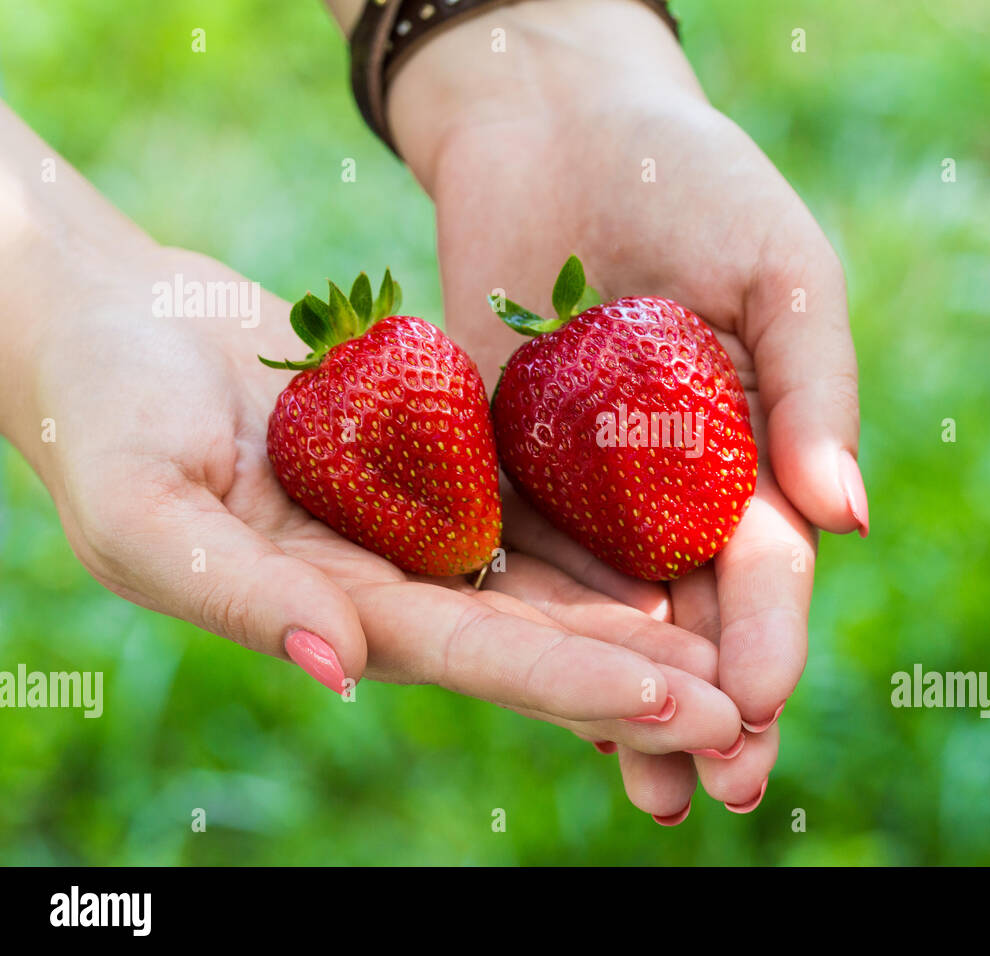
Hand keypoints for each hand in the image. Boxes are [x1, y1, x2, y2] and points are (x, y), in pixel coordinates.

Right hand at [0, 233, 743, 793]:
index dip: (580, 687)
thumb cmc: (102, 421)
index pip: (481, 659)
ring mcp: (418, 529)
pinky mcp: (433, 465)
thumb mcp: (146, 514)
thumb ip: (240, 595)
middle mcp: (393, 585)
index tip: (680, 707)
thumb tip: (338, 669)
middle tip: (744, 703)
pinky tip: (674, 538)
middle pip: (538, 639)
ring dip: (639, 613)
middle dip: (640, 675)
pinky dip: (598, 527)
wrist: (114, 330)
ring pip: (548, 581)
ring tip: (734, 636)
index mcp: (337, 613)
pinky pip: (530, 501)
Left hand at [387, 0, 868, 813]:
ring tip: (648, 792)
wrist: (560, 127)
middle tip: (722, 789)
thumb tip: (852, 518)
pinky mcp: (501, 469)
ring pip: (609, 615)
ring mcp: (586, 490)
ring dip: (624, 702)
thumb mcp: (780, 271)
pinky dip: (529, 631)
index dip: (771, 639)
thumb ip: (814, 388)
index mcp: (754, 454)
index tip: (762, 705)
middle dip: (711, 704)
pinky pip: (513, 560)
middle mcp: (672, 491)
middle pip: (694, 616)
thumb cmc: (696, 184)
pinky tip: (538, 696)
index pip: (768, 569)